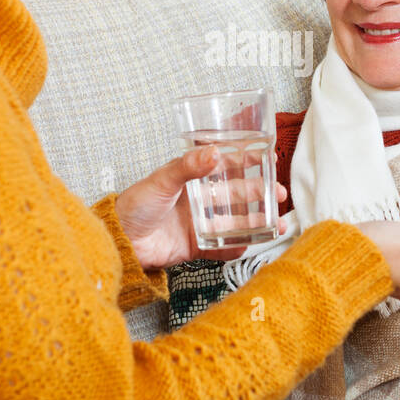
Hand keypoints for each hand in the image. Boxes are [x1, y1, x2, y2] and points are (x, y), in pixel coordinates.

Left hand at [114, 147, 288, 270]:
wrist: (119, 239)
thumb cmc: (133, 205)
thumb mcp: (161, 180)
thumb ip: (188, 167)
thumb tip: (215, 153)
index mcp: (191, 178)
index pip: (224, 166)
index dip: (246, 161)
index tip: (267, 157)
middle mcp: (199, 200)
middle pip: (236, 195)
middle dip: (260, 194)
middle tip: (279, 195)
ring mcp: (199, 223)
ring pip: (234, 222)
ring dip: (256, 222)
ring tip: (276, 224)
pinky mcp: (196, 246)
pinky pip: (221, 247)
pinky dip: (236, 247)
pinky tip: (250, 244)